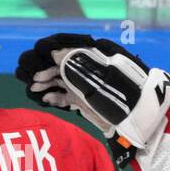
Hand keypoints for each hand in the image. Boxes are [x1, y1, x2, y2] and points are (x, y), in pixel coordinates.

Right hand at [15, 33, 169, 156]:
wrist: (140, 124)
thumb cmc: (121, 96)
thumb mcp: (97, 77)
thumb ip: (74, 64)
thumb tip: (53, 51)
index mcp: (98, 55)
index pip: (69, 46)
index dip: (50, 49)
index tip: (34, 54)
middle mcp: (91, 68)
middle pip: (62, 63)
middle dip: (44, 68)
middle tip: (28, 76)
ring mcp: (88, 86)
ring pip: (61, 80)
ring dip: (45, 83)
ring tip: (32, 88)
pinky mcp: (86, 102)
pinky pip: (66, 96)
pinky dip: (54, 96)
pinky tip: (44, 99)